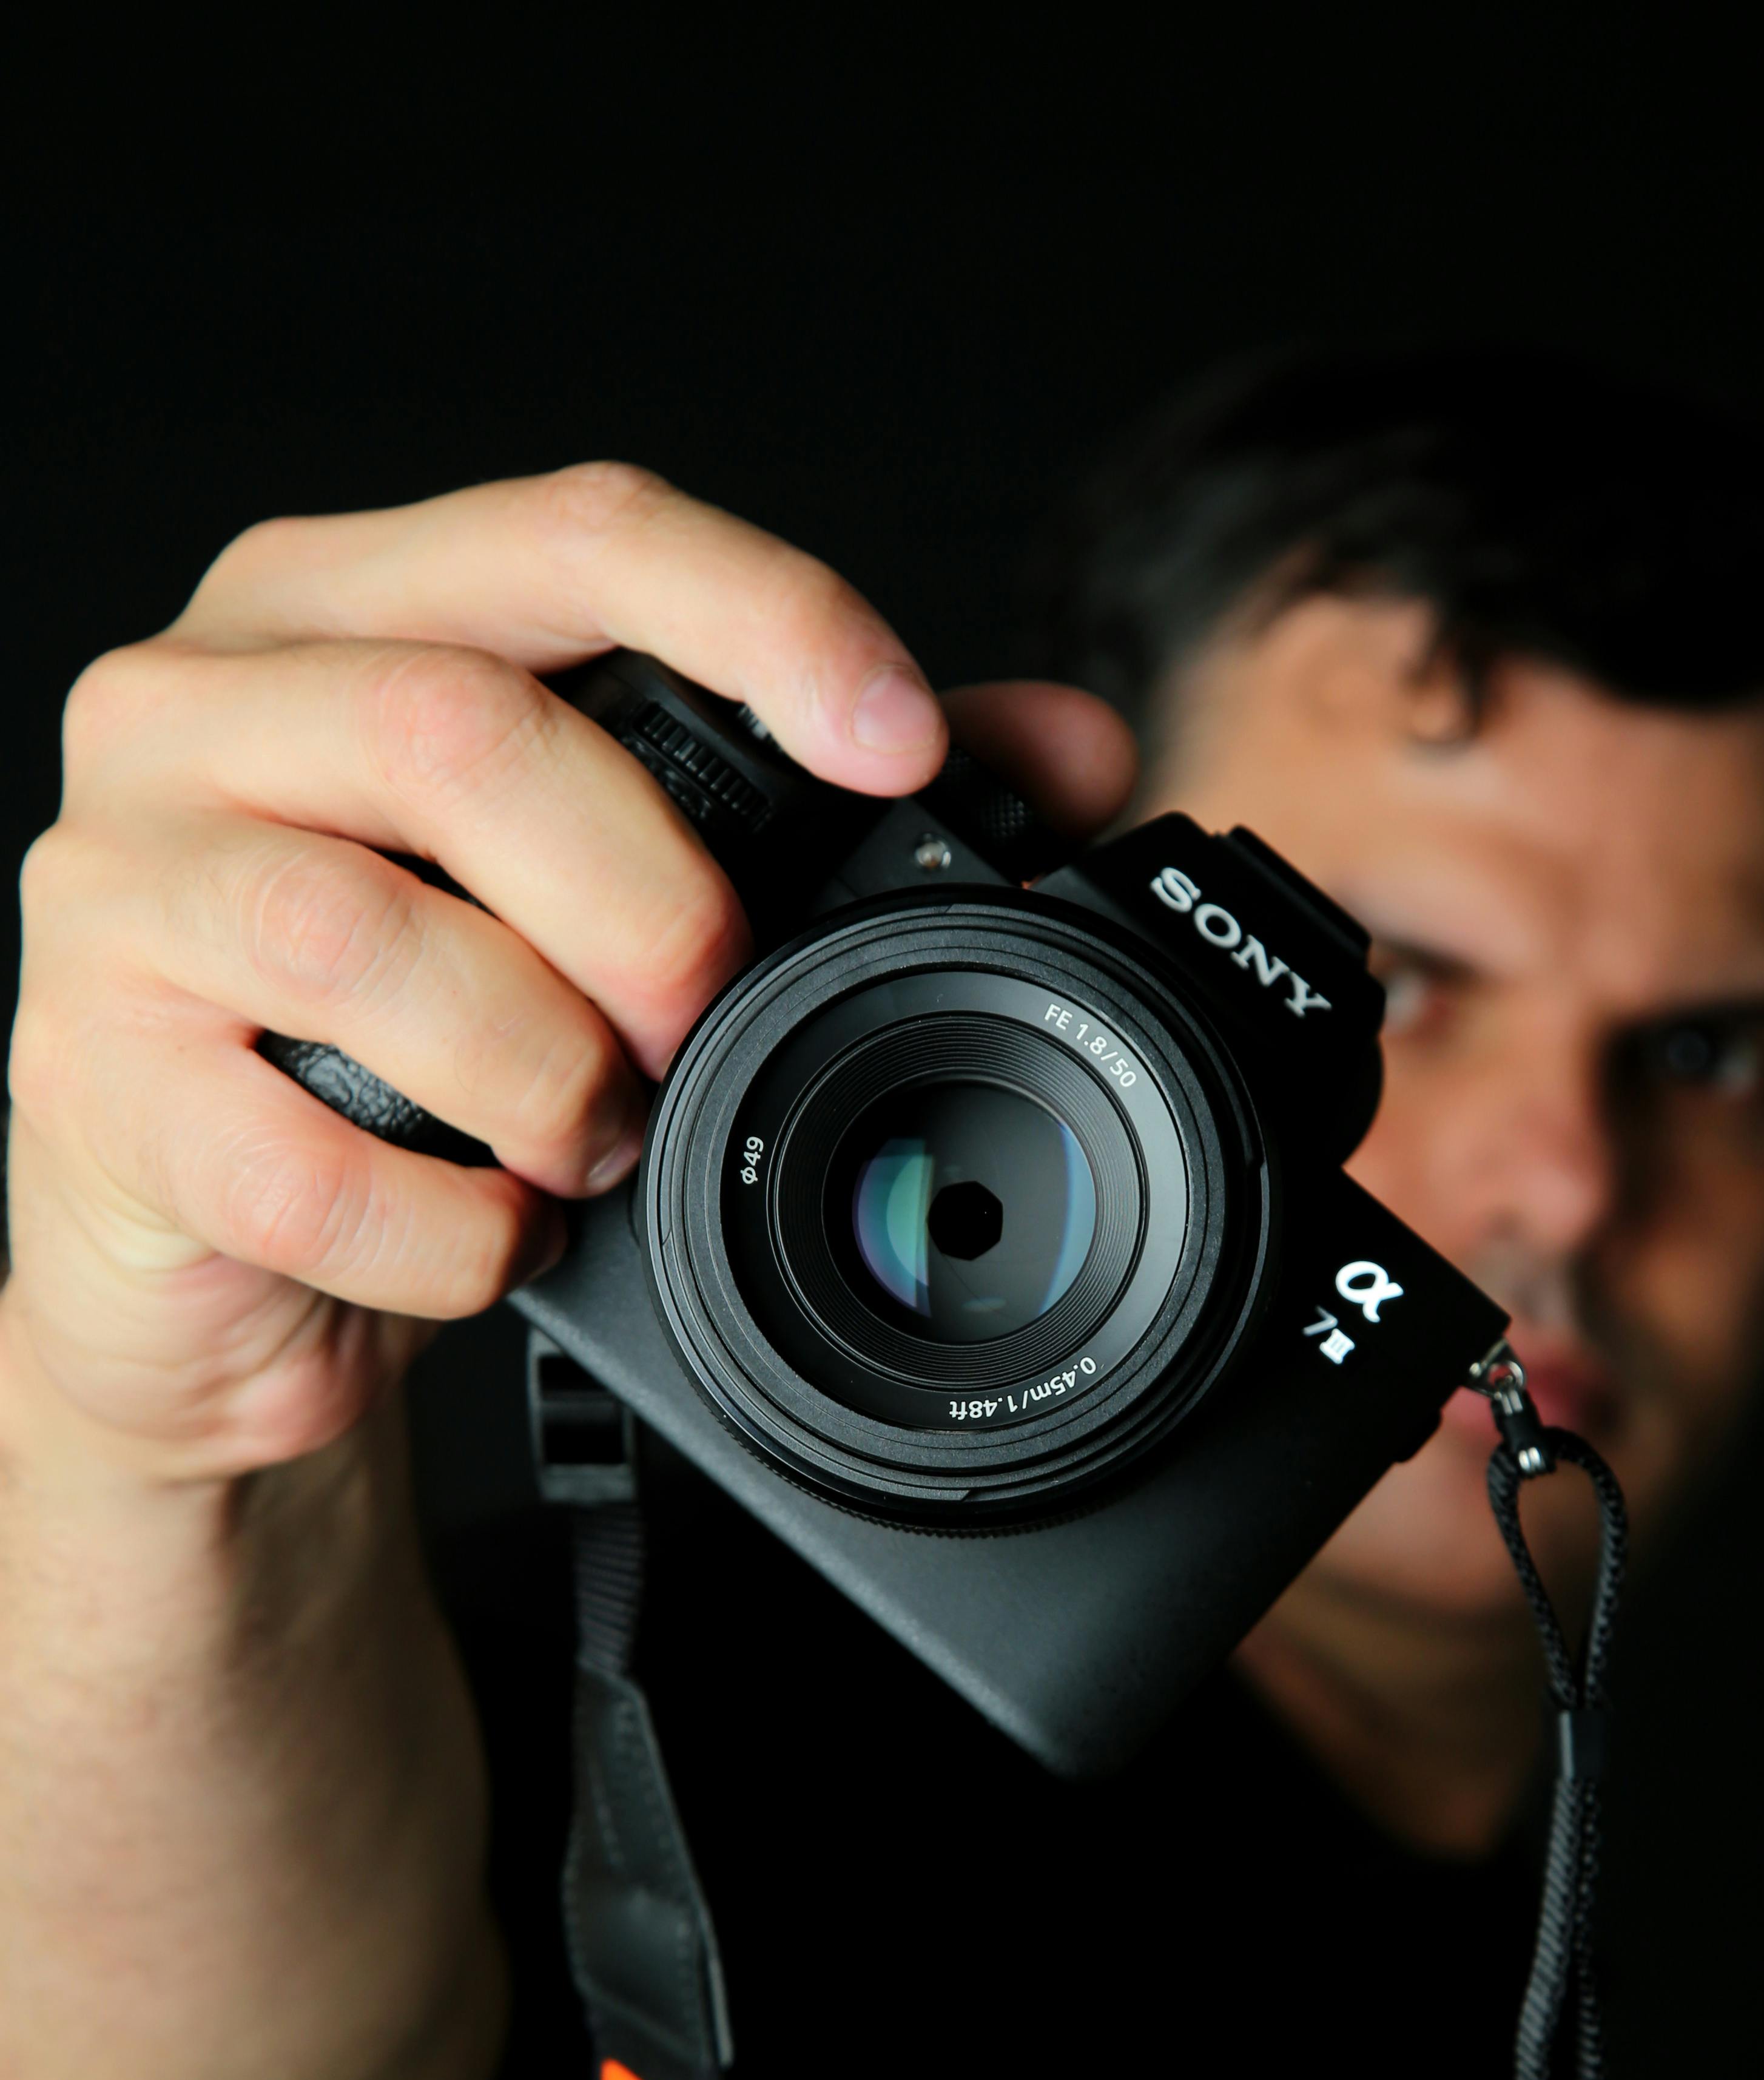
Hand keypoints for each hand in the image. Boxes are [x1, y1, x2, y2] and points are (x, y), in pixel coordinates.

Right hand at [6, 462, 1135, 1480]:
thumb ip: (812, 804)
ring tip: (590, 1146)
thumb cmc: (416, 1045)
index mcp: (344, 612)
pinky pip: (310, 1167)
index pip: (574, 533)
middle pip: (468, 733)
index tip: (899, 744)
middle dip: (648, 911)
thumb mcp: (603, 894)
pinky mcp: (87, 1080)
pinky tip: (491, 1241)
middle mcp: (203, 707)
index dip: (760, 619)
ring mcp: (117, 890)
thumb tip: (1064, 745)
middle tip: (699, 1025)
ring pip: (371, 943)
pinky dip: (455, 1238)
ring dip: (546, 1082)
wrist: (222, 1259)